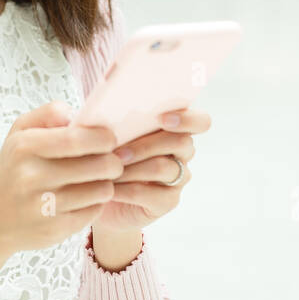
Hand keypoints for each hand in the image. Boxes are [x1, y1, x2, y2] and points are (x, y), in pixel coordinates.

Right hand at [0, 101, 122, 258]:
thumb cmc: (14, 169)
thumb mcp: (20, 133)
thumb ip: (49, 113)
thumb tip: (77, 115)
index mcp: (25, 147)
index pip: (77, 138)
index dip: (103, 138)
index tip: (109, 139)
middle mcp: (32, 177)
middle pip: (99, 165)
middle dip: (114, 162)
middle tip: (112, 161)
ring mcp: (44, 206)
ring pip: (103, 190)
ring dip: (107, 183)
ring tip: (97, 180)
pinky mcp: (55, 229)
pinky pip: (95, 211)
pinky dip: (96, 203)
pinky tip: (84, 198)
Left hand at [90, 107, 208, 232]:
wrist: (98, 194)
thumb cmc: (105, 155)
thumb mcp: (109, 132)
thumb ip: (117, 116)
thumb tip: (108, 98)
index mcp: (174, 128)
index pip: (200, 122)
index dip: (188, 119)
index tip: (163, 119)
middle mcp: (182, 153)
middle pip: (181, 143)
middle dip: (147, 145)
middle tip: (118, 153)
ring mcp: (178, 178)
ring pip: (163, 167)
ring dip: (132, 168)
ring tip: (108, 170)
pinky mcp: (167, 201)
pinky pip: (151, 194)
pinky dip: (126, 189)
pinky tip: (108, 188)